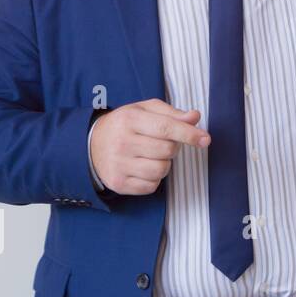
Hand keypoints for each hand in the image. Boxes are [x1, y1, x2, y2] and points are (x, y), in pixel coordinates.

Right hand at [90, 98, 209, 195]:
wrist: (90, 144)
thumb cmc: (124, 125)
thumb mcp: (144, 110)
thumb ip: (171, 113)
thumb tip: (194, 117)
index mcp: (130, 119)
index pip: (166, 128)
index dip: (189, 134)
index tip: (205, 139)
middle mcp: (122, 142)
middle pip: (167, 150)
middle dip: (172, 147)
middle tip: (160, 142)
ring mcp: (119, 164)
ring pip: (162, 170)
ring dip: (164, 164)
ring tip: (151, 155)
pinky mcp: (118, 183)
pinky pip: (152, 186)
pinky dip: (154, 179)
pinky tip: (142, 167)